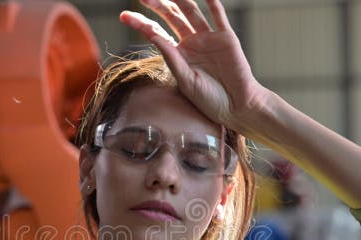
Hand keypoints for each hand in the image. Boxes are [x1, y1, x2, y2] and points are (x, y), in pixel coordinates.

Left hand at [120, 0, 264, 130]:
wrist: (237, 107)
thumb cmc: (210, 100)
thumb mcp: (185, 81)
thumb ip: (171, 58)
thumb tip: (154, 37)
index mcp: (179, 54)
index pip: (156, 33)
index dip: (140, 23)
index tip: (124, 16)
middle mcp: (192, 42)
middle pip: (171, 16)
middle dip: (156, 4)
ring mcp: (209, 38)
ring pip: (191, 11)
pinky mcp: (226, 37)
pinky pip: (218, 15)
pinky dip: (212, 1)